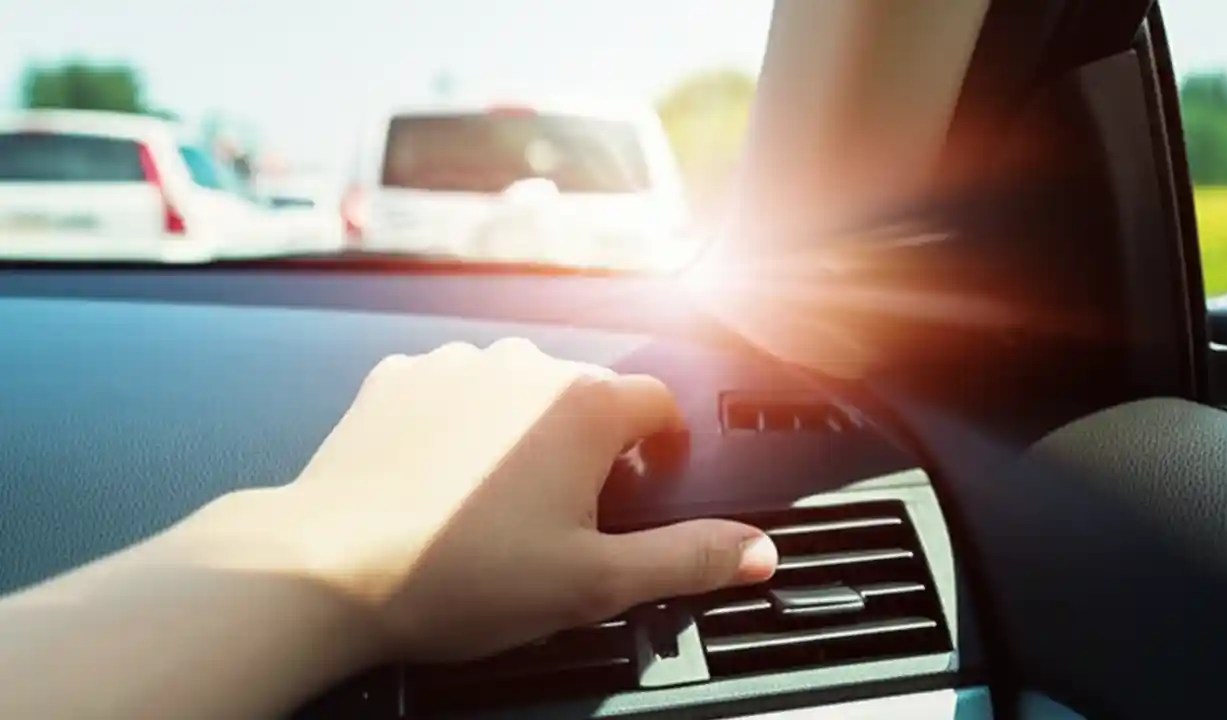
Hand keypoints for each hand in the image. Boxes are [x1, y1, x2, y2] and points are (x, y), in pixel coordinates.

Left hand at [261, 339, 776, 662]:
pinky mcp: (400, 375)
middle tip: (561, 518)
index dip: (661, 447)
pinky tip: (442, 479)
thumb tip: (755, 552)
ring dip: (521, 432)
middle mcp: (524, 365)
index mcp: (583, 406)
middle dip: (587, 448)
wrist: (325, 566)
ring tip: (493, 504)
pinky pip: (453, 389)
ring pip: (518, 390)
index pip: (658, 403)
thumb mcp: (592, 583)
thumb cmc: (456, 575)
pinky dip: (460, 423)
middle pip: (586, 396)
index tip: (645, 482)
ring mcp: (456, 363)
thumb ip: (685, 559)